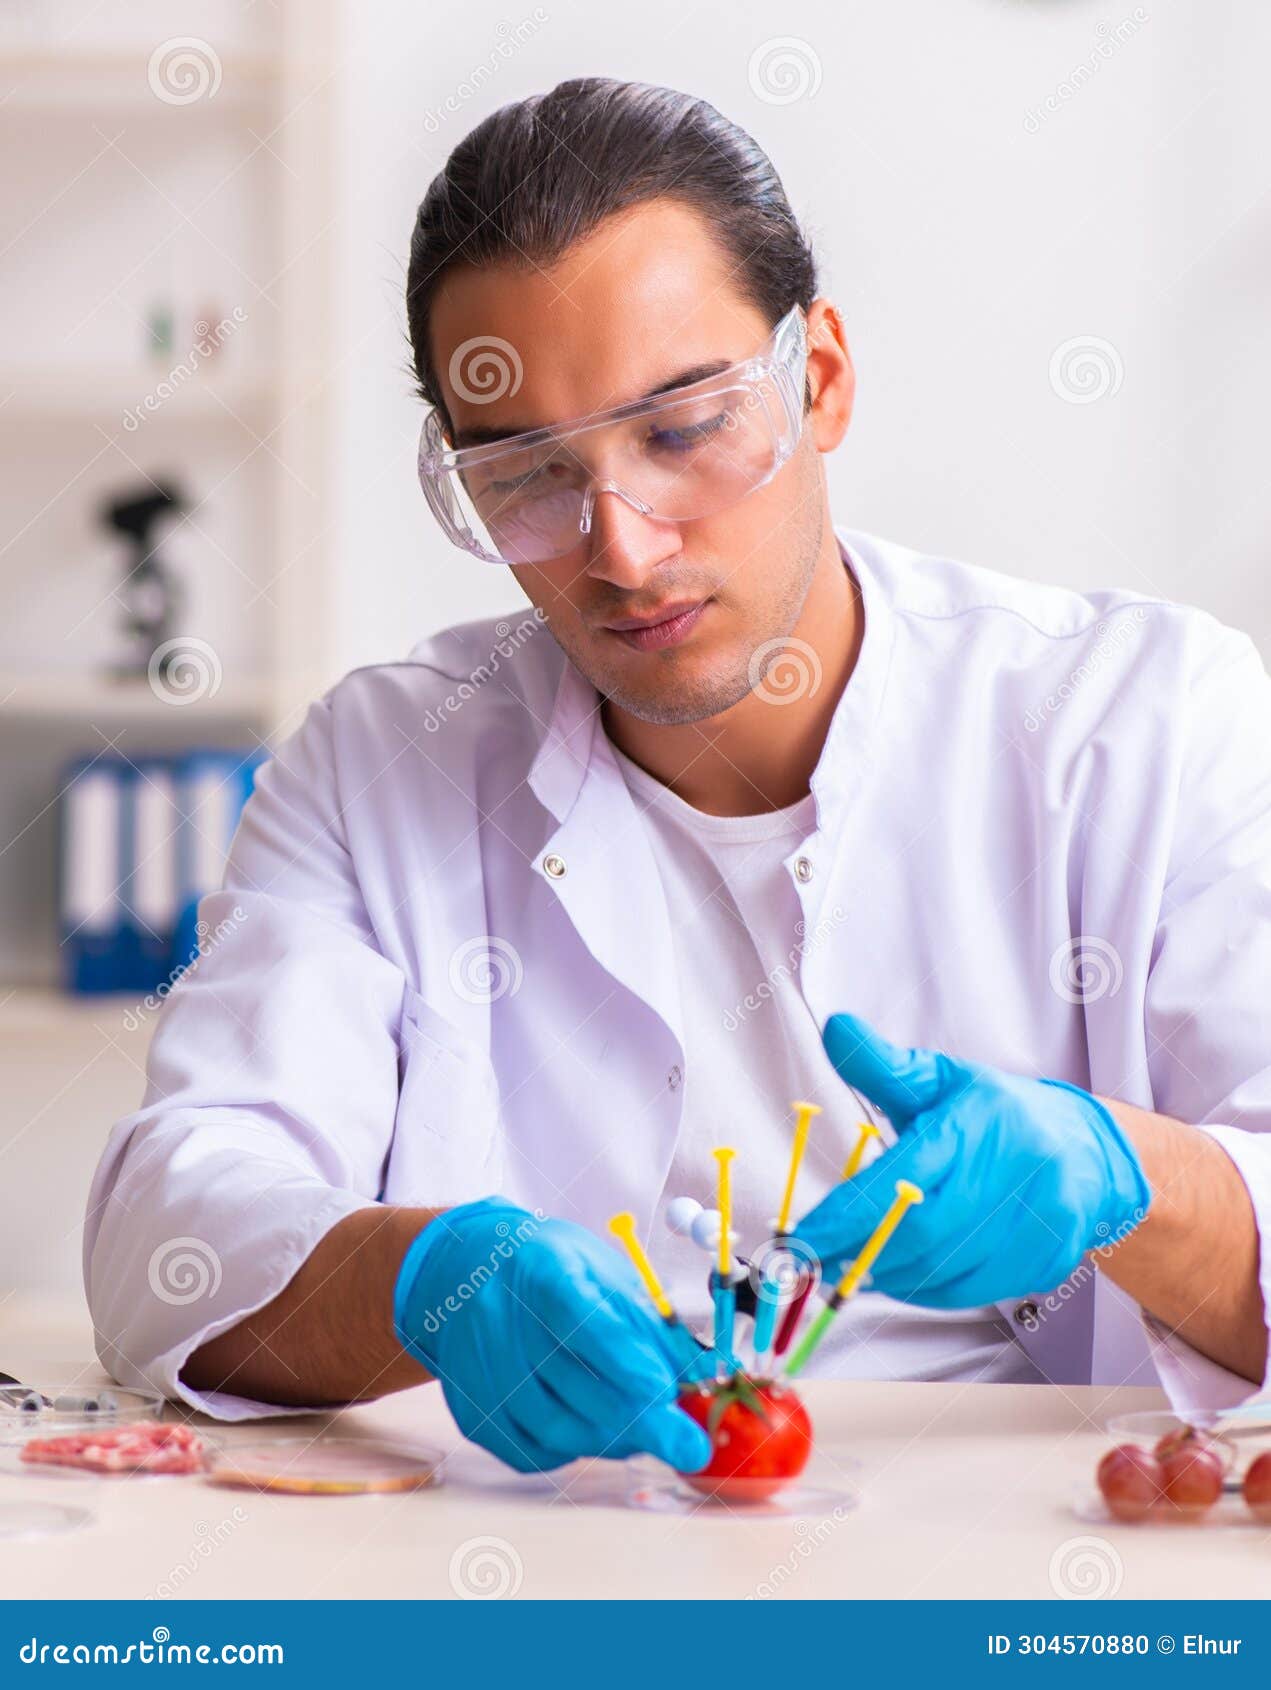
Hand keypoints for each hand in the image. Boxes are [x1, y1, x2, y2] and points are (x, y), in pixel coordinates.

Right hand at [393, 1197, 711, 1473]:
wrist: (469, 1271)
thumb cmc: (555, 1269)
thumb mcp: (606, 1273)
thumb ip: (653, 1324)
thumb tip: (707, 1373)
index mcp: (543, 1270)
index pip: (581, 1318)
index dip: (624, 1358)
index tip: (666, 1390)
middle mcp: (501, 1320)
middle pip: (574, 1387)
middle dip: (642, 1420)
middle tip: (688, 1443)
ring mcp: (481, 1370)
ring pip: (556, 1429)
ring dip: (614, 1440)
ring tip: (646, 1433)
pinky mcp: (472, 1411)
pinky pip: (531, 1452)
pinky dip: (575, 1450)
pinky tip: (596, 1432)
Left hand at [794, 1015, 1151, 1306]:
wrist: (1087, 1145)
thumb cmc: (999, 1112)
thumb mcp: (941, 1078)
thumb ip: (883, 1064)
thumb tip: (835, 1028)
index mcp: (978, 1121)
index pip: (902, 1177)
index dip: (846, 1215)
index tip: (802, 1237)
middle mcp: (1015, 1170)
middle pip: (923, 1234)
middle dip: (860, 1253)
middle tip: (818, 1260)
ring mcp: (1038, 1219)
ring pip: (946, 1270)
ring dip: (889, 1277)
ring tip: (853, 1268)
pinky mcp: (1050, 1257)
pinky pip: (974, 1290)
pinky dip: (928, 1291)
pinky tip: (902, 1276)